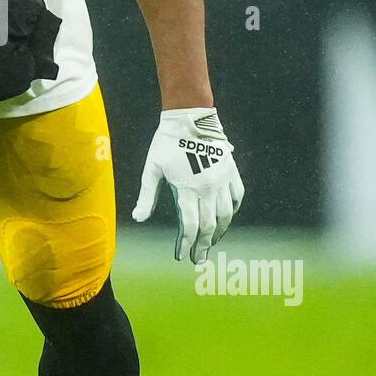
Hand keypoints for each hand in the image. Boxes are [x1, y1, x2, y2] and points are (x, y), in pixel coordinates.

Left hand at [132, 107, 243, 263]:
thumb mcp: (151, 169)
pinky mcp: (230, 170)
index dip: (186, 244)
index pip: (190, 226)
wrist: (189, 117)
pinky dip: (232, 209)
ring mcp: (222, 179)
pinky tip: (226, 217)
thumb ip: (146, 195)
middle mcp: (208, 187)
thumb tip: (138, 218)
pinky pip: (237, 195)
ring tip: (212, 241)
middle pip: (210, 225)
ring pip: (226, 214)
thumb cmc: (166, 142)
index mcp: (188, 189)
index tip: (182, 256)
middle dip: (204, 245)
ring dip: (220, 231)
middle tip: (199, 258)